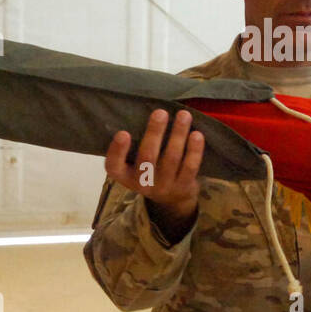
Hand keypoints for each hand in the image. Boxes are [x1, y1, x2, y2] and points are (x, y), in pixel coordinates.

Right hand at [105, 109, 203, 237]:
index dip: (117, 150)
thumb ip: (133, 147)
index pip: (114, 166)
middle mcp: (142, 183)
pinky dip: (194, 150)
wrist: (171, 200)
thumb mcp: (133, 165)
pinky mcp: (183, 186)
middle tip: (160, 112)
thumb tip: (141, 111)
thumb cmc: (149, 172)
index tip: (123, 133)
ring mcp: (164, 186)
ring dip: (178, 134)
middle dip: (154, 133)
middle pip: (147, 157)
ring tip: (183, 115)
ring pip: (171, 158)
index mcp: (124, 176)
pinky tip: (196, 134)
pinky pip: (190, 167)